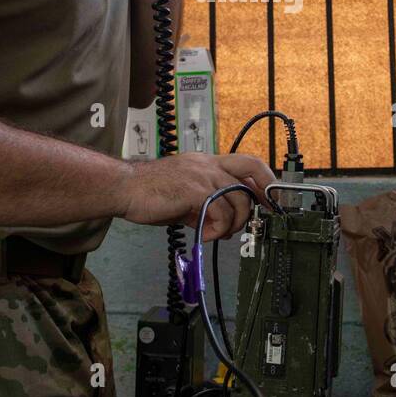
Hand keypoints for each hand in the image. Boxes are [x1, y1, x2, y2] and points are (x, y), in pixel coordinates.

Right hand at [115, 152, 274, 240]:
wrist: (125, 189)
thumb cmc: (149, 193)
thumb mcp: (184, 197)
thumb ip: (205, 204)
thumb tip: (221, 222)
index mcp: (207, 163)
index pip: (246, 162)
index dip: (264, 179)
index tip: (271, 199)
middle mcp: (208, 164)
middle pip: (252, 168)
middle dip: (265, 192)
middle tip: (261, 215)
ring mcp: (203, 175)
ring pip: (238, 200)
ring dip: (232, 224)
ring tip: (213, 233)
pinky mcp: (195, 190)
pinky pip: (220, 214)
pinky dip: (215, 230)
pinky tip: (201, 234)